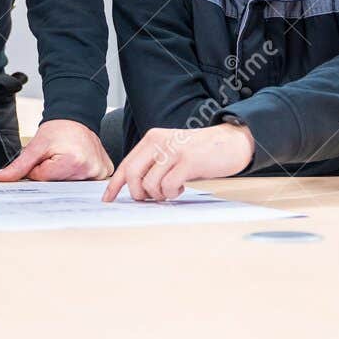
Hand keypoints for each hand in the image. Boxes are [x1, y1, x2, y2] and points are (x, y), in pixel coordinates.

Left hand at [0, 119, 111, 183]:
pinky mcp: (105, 172)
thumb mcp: (36, 146)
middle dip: (52, 174)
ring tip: (68, 157)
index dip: (39, 168)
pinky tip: (78, 162)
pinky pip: (87, 182)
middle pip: (58, 184)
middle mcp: (90, 170)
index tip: (47, 156)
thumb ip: (18, 166)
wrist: (76, 117)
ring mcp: (100, 172)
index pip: (44, 179)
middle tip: (58, 156)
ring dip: (65, 175)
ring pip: (71, 185)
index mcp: (74, 163)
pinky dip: (79, 174)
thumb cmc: (58, 130)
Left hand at [101, 122, 252, 201]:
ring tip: (173, 189)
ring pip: (150, 184)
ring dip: (160, 195)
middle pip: (132, 175)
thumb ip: (154, 165)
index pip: (126, 164)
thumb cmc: (201, 152)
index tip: (107, 199)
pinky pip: (168, 186)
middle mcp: (159, 142)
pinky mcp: (187, 161)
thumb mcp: (172, 152)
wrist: (231, 142)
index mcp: (152, 139)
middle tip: (152, 197)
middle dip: (139, 194)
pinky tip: (182, 186)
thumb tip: (135, 188)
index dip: (114, 184)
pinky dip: (173, 192)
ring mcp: (173, 151)